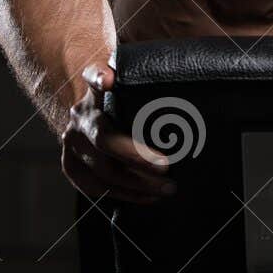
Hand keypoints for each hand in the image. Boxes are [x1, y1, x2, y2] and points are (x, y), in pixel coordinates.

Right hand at [61, 63, 176, 203]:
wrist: (93, 113)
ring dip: (137, 183)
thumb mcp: (138, 86)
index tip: (108, 80)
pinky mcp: (71, 164)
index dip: (98, 78)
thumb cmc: (128, 101)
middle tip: (166, 166)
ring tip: (167, 188)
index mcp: (96, 88)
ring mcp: (72, 141)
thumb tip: (201, 81)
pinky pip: (95, 186)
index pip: (93, 76)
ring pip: (101, 169)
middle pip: (104, 138)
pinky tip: (148, 196)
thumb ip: (155, 82)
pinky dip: (125, 194)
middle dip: (136, 156)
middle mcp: (80, 113)